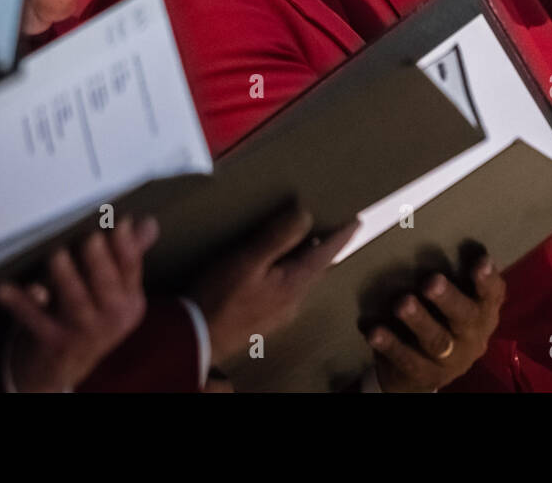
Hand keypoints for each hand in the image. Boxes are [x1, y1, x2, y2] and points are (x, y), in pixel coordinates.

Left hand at [0, 215, 158, 391]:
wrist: (67, 364)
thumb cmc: (91, 316)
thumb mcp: (114, 291)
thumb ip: (128, 255)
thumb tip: (148, 223)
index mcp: (130, 301)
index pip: (131, 268)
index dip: (126, 245)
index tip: (117, 222)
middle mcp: (112, 318)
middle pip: (107, 286)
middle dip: (98, 261)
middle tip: (89, 237)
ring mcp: (83, 332)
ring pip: (75, 302)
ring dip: (66, 278)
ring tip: (57, 255)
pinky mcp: (53, 342)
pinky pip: (34, 320)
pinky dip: (20, 304)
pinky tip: (4, 288)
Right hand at [187, 205, 357, 364]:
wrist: (195, 337)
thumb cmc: (219, 296)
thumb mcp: (248, 260)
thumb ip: (279, 237)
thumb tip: (307, 214)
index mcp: (294, 284)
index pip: (326, 254)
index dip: (341, 235)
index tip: (356, 220)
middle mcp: (293, 301)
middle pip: (316, 268)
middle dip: (324, 246)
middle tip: (331, 224)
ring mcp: (279, 313)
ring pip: (301, 279)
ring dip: (305, 258)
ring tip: (303, 239)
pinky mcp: (263, 317)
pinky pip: (286, 288)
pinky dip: (288, 270)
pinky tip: (275, 265)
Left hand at [369, 253, 505, 392]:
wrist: (428, 369)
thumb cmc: (443, 316)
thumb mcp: (457, 297)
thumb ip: (454, 272)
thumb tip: (431, 224)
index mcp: (484, 310)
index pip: (492, 293)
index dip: (487, 279)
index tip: (480, 261)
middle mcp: (472, 335)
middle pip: (465, 316)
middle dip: (448, 299)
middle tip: (431, 281)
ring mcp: (450, 359)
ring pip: (437, 340)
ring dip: (419, 321)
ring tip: (402, 303)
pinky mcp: (425, 374)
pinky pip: (408, 361)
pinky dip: (391, 345)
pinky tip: (374, 331)